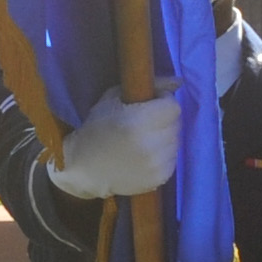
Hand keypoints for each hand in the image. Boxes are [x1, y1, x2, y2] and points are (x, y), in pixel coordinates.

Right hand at [44, 90, 181, 199]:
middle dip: (164, 120)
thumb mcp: (114, 98)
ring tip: (143, 141)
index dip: (163, 102)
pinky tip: (144, 156)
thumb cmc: (96, 128)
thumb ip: (149, 87)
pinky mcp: (159, 179)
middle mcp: (151, 144)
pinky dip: (162, 156)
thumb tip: (178, 82)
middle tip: (146, 123)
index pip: (173, 107)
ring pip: (175, 142)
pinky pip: (172, 160)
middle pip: (175, 124)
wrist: (83, 168)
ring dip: (164, 138)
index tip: (151, 104)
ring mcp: (156, 164)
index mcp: (139, 121)